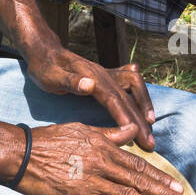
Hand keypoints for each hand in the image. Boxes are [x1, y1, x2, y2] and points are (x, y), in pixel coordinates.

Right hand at [19, 123, 193, 194]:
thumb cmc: (49, 140)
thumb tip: (132, 130)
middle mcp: (103, 162)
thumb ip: (109, 133)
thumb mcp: (81, 129)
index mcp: (104, 146)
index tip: (180, 189)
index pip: (139, 165)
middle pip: (140, 182)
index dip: (162, 178)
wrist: (21, 153)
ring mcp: (92, 180)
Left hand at [24, 46, 154, 150]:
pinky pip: (130, 82)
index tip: (135, 133)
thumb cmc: (45, 67)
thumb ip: (70, 81)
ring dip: (144, 104)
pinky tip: (144, 105)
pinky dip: (140, 94)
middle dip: (140, 119)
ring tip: (151, 125)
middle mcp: (103, 73)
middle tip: (149, 143)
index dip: (125, 115)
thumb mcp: (51, 76)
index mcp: (91, 75)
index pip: (113, 98)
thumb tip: (90, 85)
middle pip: (127, 96)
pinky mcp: (107, 75)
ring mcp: (106, 73)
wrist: (44, 52)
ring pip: (134, 86)